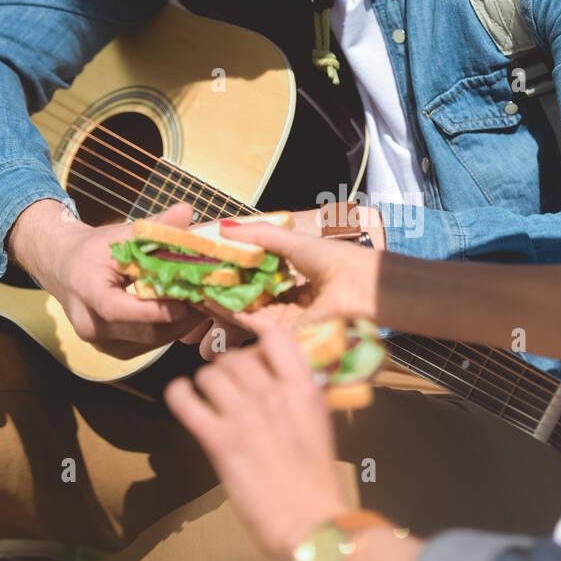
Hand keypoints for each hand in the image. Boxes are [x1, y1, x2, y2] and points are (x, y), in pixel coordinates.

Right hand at [8, 198, 205, 357]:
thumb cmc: (93, 250)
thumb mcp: (121, 234)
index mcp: (85, 290)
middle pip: (141, 330)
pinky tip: (185, 314)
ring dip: (179, 326)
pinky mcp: (111, 350)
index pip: (118, 309)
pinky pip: (146, 346)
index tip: (186, 302)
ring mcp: (99, 342)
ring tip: (203, 305)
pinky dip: (168, 331)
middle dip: (179, 318)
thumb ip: (155, 226)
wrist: (63, 266)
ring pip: (149, 342)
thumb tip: (186, 211)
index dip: (154, 310)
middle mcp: (89, 323)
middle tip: (209, 300)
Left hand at [164, 327, 349, 560]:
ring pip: (209, 374)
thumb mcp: (317, 423)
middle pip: (236, 356)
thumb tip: (277, 378)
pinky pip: (185, 401)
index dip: (259, 339)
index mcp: (303, 389)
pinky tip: (182, 398)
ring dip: (205, 383)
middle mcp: (272, 394)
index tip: (253, 351)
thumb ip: (297, 396)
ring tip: (208, 397)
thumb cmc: (316, 478)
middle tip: (228, 385)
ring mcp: (244, 415)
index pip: (276, 336)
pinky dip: (179, 395)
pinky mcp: (219, 440)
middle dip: (228, 368)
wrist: (308, 520)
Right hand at [181, 207, 382, 360]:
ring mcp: (289, 320)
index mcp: (299, 280)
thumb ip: (261, 236)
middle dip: (225, 287)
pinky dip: (231, 311)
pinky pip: (254, 322)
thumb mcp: (295, 242)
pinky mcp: (286, 335)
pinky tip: (210, 298)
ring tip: (196, 286)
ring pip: (249, 310)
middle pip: (252, 296)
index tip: (210, 262)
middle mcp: (293, 303)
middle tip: (194, 278)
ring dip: (222, 299)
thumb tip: (225, 225)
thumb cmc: (339, 261)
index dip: (235, 269)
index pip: (260, 277)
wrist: (365, 288)